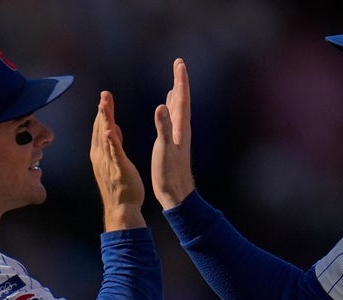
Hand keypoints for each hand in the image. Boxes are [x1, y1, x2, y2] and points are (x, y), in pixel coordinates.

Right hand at [91, 91, 146, 230]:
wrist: (121, 208)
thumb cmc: (120, 187)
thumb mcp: (115, 160)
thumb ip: (114, 143)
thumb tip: (112, 128)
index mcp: (100, 153)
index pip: (100, 128)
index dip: (102, 112)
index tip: (104, 98)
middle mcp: (101, 156)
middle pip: (100, 129)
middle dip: (102, 111)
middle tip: (104, 94)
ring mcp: (108, 162)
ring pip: (105, 137)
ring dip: (104, 120)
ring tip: (104, 105)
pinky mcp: (119, 169)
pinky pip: (114, 153)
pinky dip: (111, 141)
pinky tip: (110, 130)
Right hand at [151, 58, 194, 209]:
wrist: (176, 193)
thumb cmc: (169, 174)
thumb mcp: (164, 150)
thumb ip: (163, 128)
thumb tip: (161, 106)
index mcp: (180, 128)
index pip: (182, 99)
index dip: (181, 80)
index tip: (179, 63)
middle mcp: (181, 129)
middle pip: (182, 100)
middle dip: (180, 81)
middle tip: (178, 64)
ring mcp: (177, 135)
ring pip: (178, 108)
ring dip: (176, 93)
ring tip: (175, 81)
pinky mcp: (172, 141)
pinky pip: (172, 118)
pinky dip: (170, 107)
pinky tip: (166, 105)